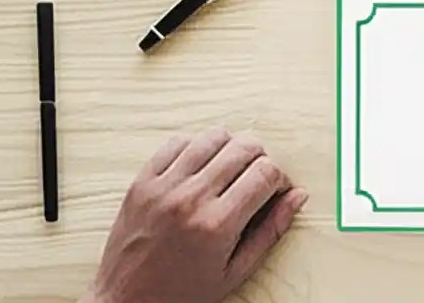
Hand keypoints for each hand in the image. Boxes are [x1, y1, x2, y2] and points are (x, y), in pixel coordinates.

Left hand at [82, 130, 307, 302]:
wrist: (125, 301)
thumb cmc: (181, 293)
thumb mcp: (235, 271)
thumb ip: (270, 231)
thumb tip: (297, 196)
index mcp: (217, 225)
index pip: (266, 173)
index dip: (281, 178)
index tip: (277, 190)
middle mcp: (190, 200)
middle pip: (244, 148)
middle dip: (261, 159)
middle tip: (256, 179)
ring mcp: (163, 187)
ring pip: (213, 137)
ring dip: (230, 148)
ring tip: (230, 171)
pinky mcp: (142, 182)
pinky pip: (176, 143)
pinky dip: (196, 147)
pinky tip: (201, 166)